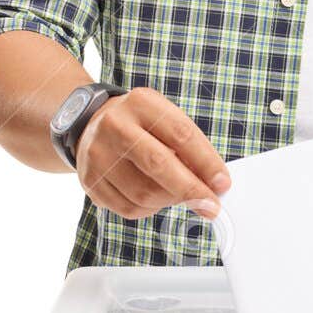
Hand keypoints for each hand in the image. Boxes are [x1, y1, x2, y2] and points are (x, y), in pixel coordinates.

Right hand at [74, 87, 230, 220]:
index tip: (222, 184)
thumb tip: (212, 184)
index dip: (206, 162)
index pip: (181, 134)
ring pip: (144, 193)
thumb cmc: (139, 124)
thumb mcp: (164, 119)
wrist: (91, 125)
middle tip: (210, 206)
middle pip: (159, 164)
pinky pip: (129, 208)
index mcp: (141, 103)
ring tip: (177, 194)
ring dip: (170, 200)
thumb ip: (188, 147)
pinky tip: (154, 198)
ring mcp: (98, 154)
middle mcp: (115, 126)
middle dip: (191, 190)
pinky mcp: (90, 181)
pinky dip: (149, 209)